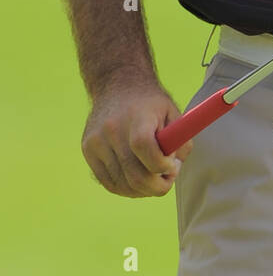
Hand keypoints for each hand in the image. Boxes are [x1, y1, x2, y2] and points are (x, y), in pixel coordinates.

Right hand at [82, 76, 193, 197]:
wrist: (116, 85)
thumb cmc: (150, 103)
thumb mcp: (173, 113)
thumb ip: (181, 141)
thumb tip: (173, 169)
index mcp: (137, 116)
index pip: (144, 146)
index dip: (162, 165)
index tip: (172, 166)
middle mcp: (112, 129)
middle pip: (135, 175)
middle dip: (158, 186)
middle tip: (168, 179)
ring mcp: (96, 142)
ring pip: (122, 184)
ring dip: (144, 190)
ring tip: (155, 178)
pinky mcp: (87, 151)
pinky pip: (109, 183)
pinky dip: (127, 189)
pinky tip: (139, 180)